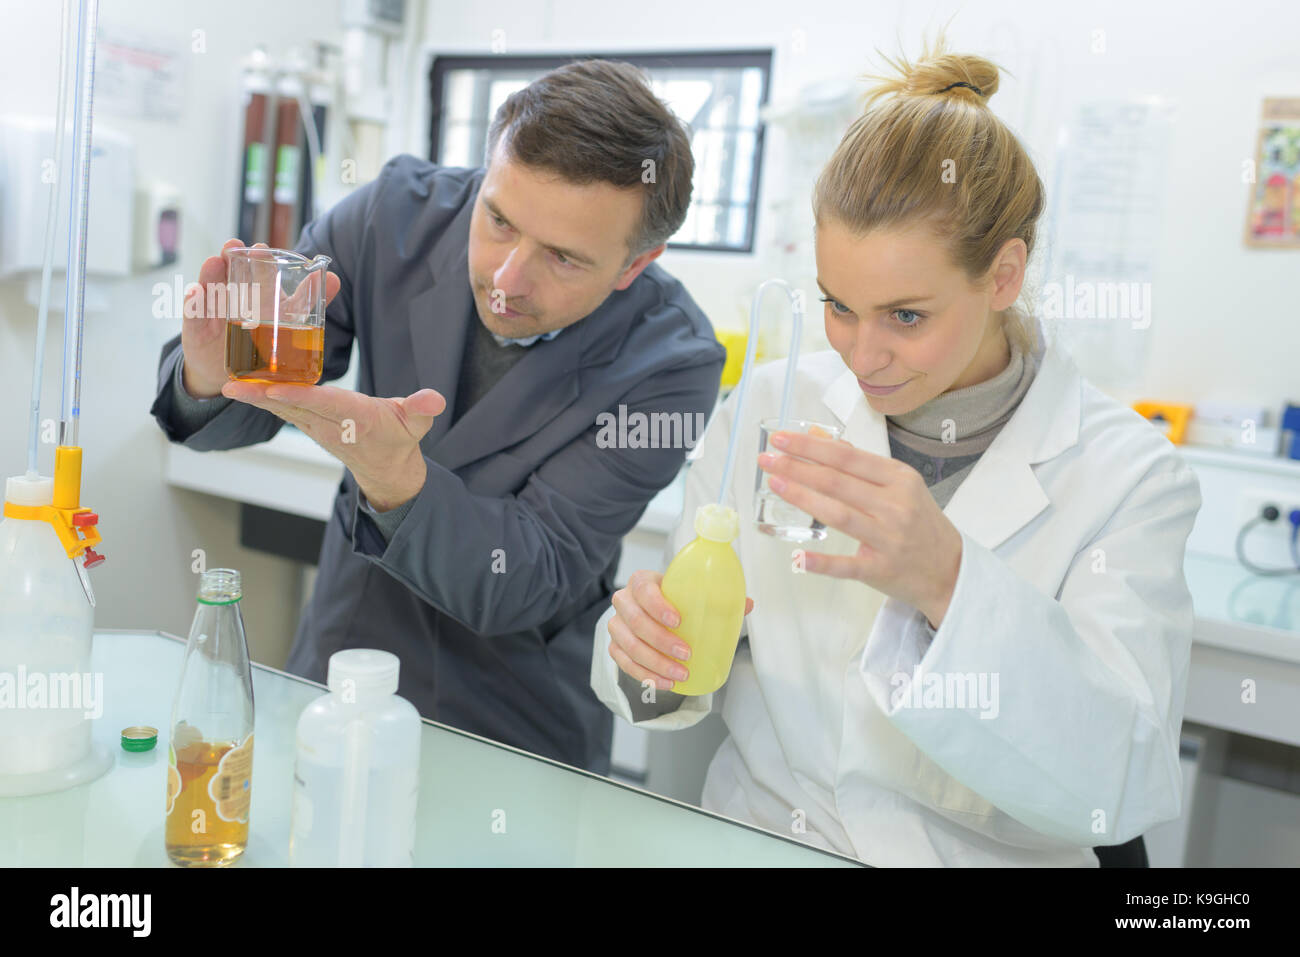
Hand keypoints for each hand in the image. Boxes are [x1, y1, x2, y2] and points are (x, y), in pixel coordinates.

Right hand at [180, 239, 341, 398]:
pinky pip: (193, 315)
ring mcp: (212, 310)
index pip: (255, 269)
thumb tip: (334, 277)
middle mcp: (231, 294)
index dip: (258, 258)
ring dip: (211, 274)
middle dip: (232, 258)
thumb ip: (306, 299)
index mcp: (253, 291)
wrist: (229, 372)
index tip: (262, 248)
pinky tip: (194, 293)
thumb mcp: (284, 320)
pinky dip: (193, 302)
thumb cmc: (259, 340)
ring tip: (214, 262)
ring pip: (210, 288)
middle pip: (229, 272)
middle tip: (234, 246)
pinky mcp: (197, 329)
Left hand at [221, 382, 445, 510]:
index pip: (325, 405)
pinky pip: (283, 408)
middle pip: (292, 407)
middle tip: (232, 386)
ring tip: (228, 384)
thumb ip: (423, 409)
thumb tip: (434, 399)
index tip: (275, 389)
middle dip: (262, 397)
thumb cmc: (400, 439)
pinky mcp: (309, 423)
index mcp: (357, 419)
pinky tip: (243, 384)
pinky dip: (262, 397)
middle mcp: (331, 424)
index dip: (300, 396)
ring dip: (254, 397)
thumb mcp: (417, 424)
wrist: (386, 468)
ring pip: (282, 408)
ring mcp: (317, 426)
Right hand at [607, 569, 754, 690]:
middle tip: (686, 654)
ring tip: (680, 674)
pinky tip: (664, 683)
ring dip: (655, 663)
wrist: (652, 612)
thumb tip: (747, 604)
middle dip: (661, 641)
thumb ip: (718, 598)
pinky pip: (624, 664)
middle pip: (635, 621)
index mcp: (641, 582)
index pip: (643, 590)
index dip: (657, 605)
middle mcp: (624, 601)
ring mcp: (617, 626)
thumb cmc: (674, 601)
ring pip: (629, 646)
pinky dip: (645, 676)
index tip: (678, 621)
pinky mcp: (615, 647)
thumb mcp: (692, 594)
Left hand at [757, 431, 962, 627]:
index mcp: (899, 479)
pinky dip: (822, 562)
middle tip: (767, 460)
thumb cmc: (919, 522)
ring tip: (775, 484)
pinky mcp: (880, 569)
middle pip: (838, 482)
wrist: (951, 569)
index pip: (847, 457)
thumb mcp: (898, 485)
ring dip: (803, 498)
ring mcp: (888, 539)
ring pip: (839, 514)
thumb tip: (817, 437)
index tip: (780, 439)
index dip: (810, 447)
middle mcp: (895, 505)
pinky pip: (847, 565)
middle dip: (797, 467)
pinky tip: (798, 556)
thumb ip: (857, 462)